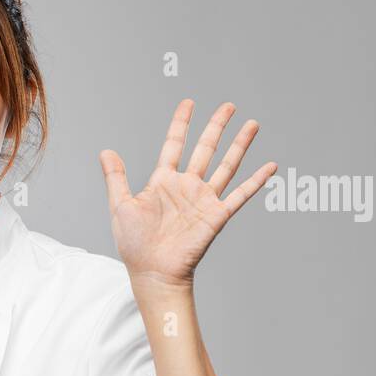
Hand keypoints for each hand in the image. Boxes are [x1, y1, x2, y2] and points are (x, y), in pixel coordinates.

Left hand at [98, 99, 276, 289]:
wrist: (153, 272)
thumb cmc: (134, 245)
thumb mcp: (121, 206)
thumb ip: (116, 177)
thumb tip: (105, 151)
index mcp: (163, 182)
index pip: (174, 144)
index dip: (182, 123)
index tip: (189, 103)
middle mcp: (186, 187)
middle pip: (205, 148)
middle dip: (216, 126)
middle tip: (228, 105)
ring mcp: (203, 200)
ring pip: (226, 165)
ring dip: (239, 145)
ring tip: (252, 124)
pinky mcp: (217, 215)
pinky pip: (240, 195)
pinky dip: (256, 181)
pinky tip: (270, 166)